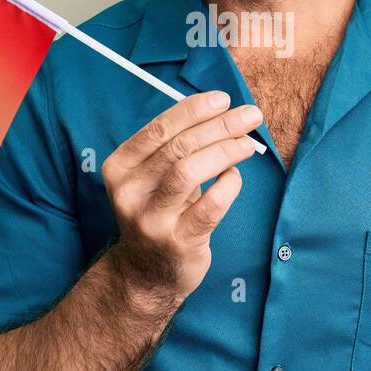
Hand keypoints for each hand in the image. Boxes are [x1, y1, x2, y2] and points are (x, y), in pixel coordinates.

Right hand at [102, 91, 263, 302]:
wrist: (145, 272)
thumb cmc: (158, 211)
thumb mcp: (151, 178)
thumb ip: (174, 146)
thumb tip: (220, 109)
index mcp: (120, 167)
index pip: (160, 128)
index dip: (194, 109)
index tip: (223, 99)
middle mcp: (130, 192)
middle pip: (179, 146)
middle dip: (220, 126)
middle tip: (249, 115)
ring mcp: (152, 219)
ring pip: (190, 171)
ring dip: (225, 151)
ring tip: (248, 143)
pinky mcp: (178, 242)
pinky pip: (211, 205)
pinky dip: (229, 185)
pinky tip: (235, 176)